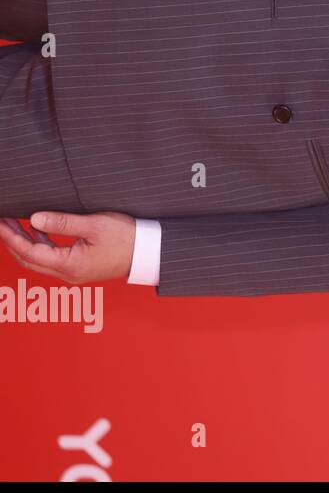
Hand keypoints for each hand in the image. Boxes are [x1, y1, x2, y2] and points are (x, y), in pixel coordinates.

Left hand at [0, 211, 135, 283]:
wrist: (150, 252)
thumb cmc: (127, 238)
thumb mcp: (95, 225)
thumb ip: (63, 223)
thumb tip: (34, 219)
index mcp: (70, 264)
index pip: (29, 251)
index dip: (10, 236)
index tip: (0, 222)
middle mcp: (68, 273)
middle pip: (28, 260)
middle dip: (12, 241)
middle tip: (2, 221)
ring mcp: (74, 273)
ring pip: (38, 261)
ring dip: (24, 244)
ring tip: (14, 224)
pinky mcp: (80, 269)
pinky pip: (51, 260)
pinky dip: (40, 246)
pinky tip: (38, 232)